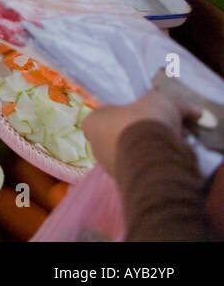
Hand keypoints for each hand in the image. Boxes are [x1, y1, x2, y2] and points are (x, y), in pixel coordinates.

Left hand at [81, 90, 198, 174]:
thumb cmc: (145, 121)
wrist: (154, 157)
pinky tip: (171, 161)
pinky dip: (155, 166)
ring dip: (149, 151)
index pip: (108, 114)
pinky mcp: (126, 183)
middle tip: (163, 131)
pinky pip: (141, 170)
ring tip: (172, 146)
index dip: (129, 113)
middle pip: (121, 135)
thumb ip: (173, 105)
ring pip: (131, 154)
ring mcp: (109, 167)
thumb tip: (193, 112)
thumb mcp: (160, 101)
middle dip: (141, 133)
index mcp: (92, 122)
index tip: (147, 114)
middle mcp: (95, 146)